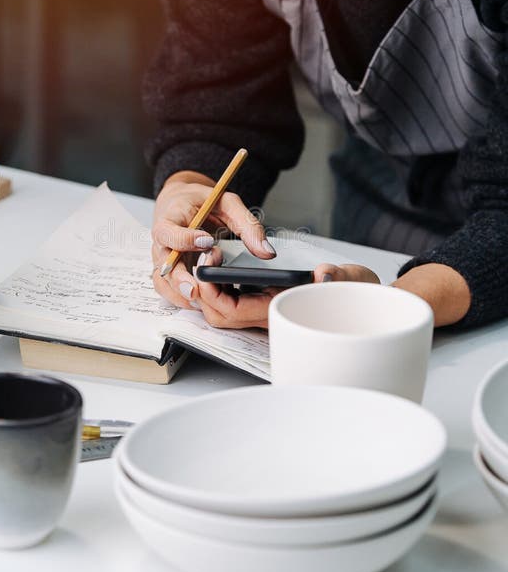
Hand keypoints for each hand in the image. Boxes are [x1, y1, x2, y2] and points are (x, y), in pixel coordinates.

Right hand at [151, 172, 275, 309]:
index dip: (185, 238)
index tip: (207, 241)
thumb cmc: (203, 203)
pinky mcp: (170, 273)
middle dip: (179, 278)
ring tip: (200, 300)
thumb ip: (247, 225)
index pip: (168, 230)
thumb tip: (266, 252)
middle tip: (196, 288)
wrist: (185, 204)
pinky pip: (168, 289)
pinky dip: (181, 298)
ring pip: (164, 281)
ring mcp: (164, 259)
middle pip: (164, 263)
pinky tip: (199, 303)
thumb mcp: (228, 204)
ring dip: (180, 293)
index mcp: (171, 217)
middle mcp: (163, 241)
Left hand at [194, 250, 380, 329]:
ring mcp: (266, 309)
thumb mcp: (352, 279)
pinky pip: (235, 298)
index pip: (231, 313)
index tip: (207, 268)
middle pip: (219, 314)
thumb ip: (338, 277)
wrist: (365, 298)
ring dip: (212, 286)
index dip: (212, 294)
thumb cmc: (357, 292)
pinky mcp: (268, 300)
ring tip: (212, 257)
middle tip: (205, 259)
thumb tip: (324, 274)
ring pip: (224, 307)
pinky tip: (225, 262)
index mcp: (280, 310)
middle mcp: (269, 314)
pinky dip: (223, 284)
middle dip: (205, 290)